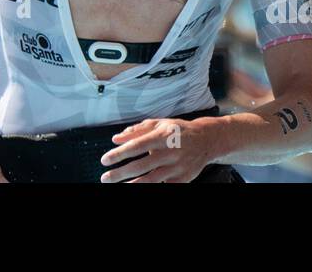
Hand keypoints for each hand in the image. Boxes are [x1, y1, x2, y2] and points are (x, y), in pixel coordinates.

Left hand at [99, 116, 220, 182]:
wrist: (206, 140)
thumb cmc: (177, 131)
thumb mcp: (159, 124)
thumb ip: (136, 130)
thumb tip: (115, 139)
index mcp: (162, 135)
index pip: (137, 145)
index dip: (120, 153)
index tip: (105, 160)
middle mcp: (171, 151)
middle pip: (141, 165)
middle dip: (120, 173)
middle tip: (105, 178)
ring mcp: (178, 167)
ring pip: (152, 179)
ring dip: (133, 185)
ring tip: (119, 187)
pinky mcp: (184, 179)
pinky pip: (165, 186)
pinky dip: (151, 188)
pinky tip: (140, 188)